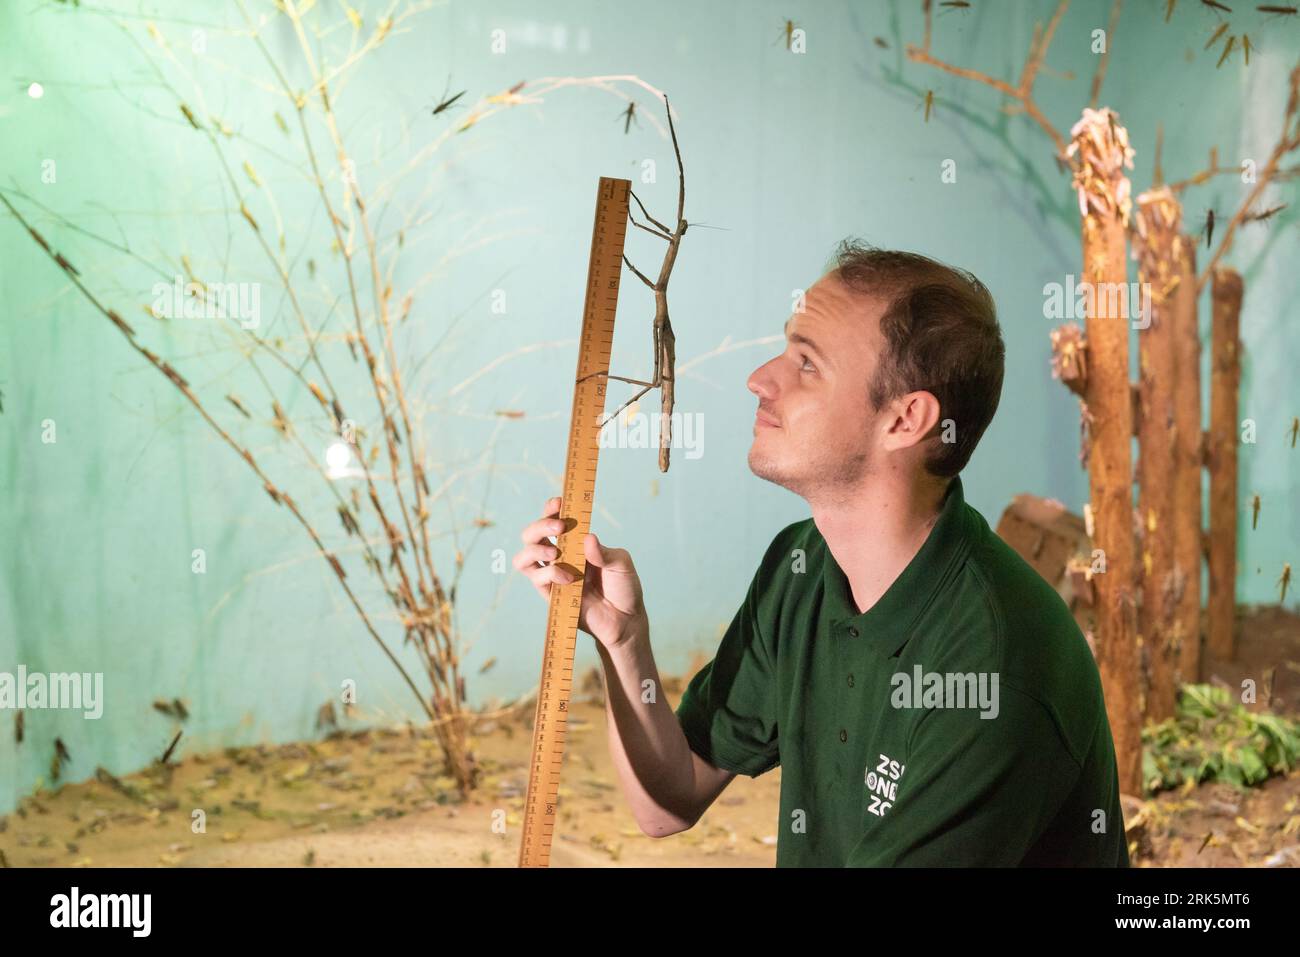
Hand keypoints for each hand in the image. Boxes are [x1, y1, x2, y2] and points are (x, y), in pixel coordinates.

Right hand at [512, 496, 647, 650]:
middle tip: (559, 528)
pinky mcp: (551, 596)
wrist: (626, 620)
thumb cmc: (624, 588)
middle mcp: (560, 558)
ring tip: (555, 554)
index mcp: (575, 544)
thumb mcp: (621, 563)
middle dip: (539, 526)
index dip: (550, 510)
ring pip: (523, 558)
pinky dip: (550, 574)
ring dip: (535, 550)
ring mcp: (553, 577)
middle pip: (531, 536)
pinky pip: (537, 580)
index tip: (558, 503)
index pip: (553, 522)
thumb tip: (586, 538)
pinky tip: (569, 578)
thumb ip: (604, 551)